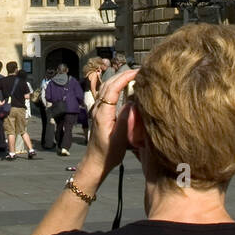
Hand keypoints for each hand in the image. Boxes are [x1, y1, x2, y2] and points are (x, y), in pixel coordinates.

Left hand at [76, 68, 138, 188]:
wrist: (95, 162)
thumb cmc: (108, 153)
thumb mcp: (120, 140)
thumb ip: (126, 121)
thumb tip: (132, 103)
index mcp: (103, 113)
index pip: (113, 88)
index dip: (125, 78)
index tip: (138, 72)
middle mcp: (98, 108)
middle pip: (108, 84)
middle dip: (123, 75)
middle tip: (139, 71)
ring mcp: (97, 110)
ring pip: (106, 87)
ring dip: (119, 79)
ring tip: (133, 76)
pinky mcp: (99, 113)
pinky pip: (106, 94)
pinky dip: (116, 86)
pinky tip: (124, 88)